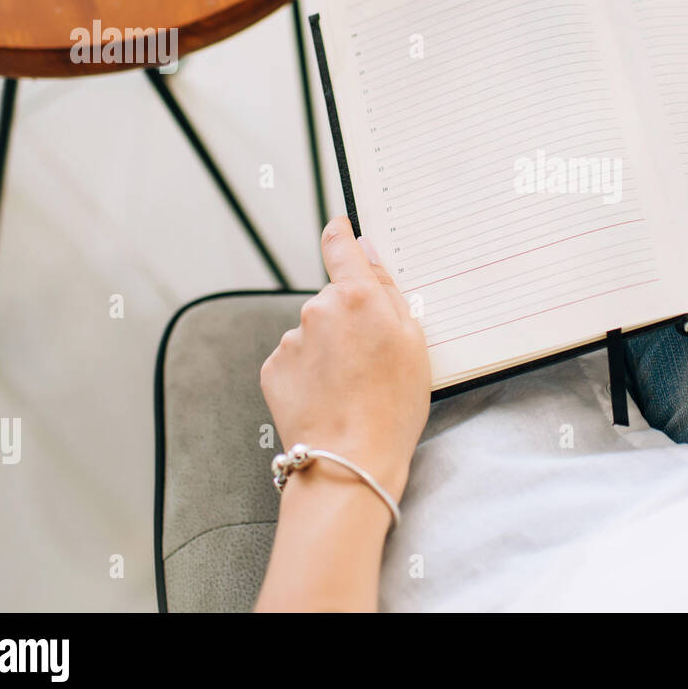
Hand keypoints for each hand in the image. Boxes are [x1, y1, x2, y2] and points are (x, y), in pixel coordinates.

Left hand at [259, 217, 430, 501]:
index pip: (340, 247)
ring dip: (330, 348)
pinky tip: (329, 396)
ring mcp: (292, 339)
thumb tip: (365, 251)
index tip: (340, 228)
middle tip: (372, 358)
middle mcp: (317, 309)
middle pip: (334, 299)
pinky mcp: (274, 368)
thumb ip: (388, 289)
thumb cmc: (394, 406)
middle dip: (350, 318)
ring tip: (352, 387)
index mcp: (356, 296)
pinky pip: (296, 358)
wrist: (351, 460)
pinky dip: (310, 372)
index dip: (340, 234)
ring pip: (315, 331)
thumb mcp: (414, 342)